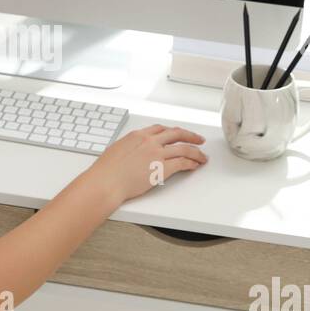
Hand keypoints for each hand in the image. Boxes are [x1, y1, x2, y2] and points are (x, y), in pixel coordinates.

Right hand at [85, 125, 207, 204]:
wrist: (106, 181)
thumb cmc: (106, 171)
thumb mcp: (116, 150)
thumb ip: (129, 147)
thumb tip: (133, 151)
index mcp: (138, 135)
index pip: (161, 129)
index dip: (172, 131)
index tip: (178, 134)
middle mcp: (150, 141)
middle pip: (177, 134)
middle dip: (190, 136)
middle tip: (198, 139)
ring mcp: (157, 153)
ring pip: (184, 148)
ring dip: (196, 152)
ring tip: (202, 156)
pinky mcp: (162, 168)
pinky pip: (182, 162)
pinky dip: (191, 163)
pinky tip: (195, 165)